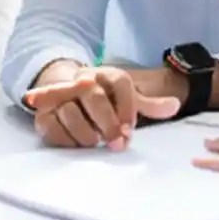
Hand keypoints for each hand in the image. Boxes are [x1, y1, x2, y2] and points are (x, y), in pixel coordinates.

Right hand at [24, 64, 180, 149]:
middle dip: (106, 121)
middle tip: (116, 143)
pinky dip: (66, 139)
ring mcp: (60, 95)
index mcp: (105, 75)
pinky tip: (77, 144)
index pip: (119, 82)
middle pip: (92, 93)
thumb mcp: (128, 99)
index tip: (129, 131)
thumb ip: (149, 105)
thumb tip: (174, 105)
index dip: (126, 107)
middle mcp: (81, 80)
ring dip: (85, 132)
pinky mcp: (44, 113)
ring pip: (70, 111)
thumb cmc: (104, 100)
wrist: (64, 91)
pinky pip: (52, 126)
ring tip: (95, 142)